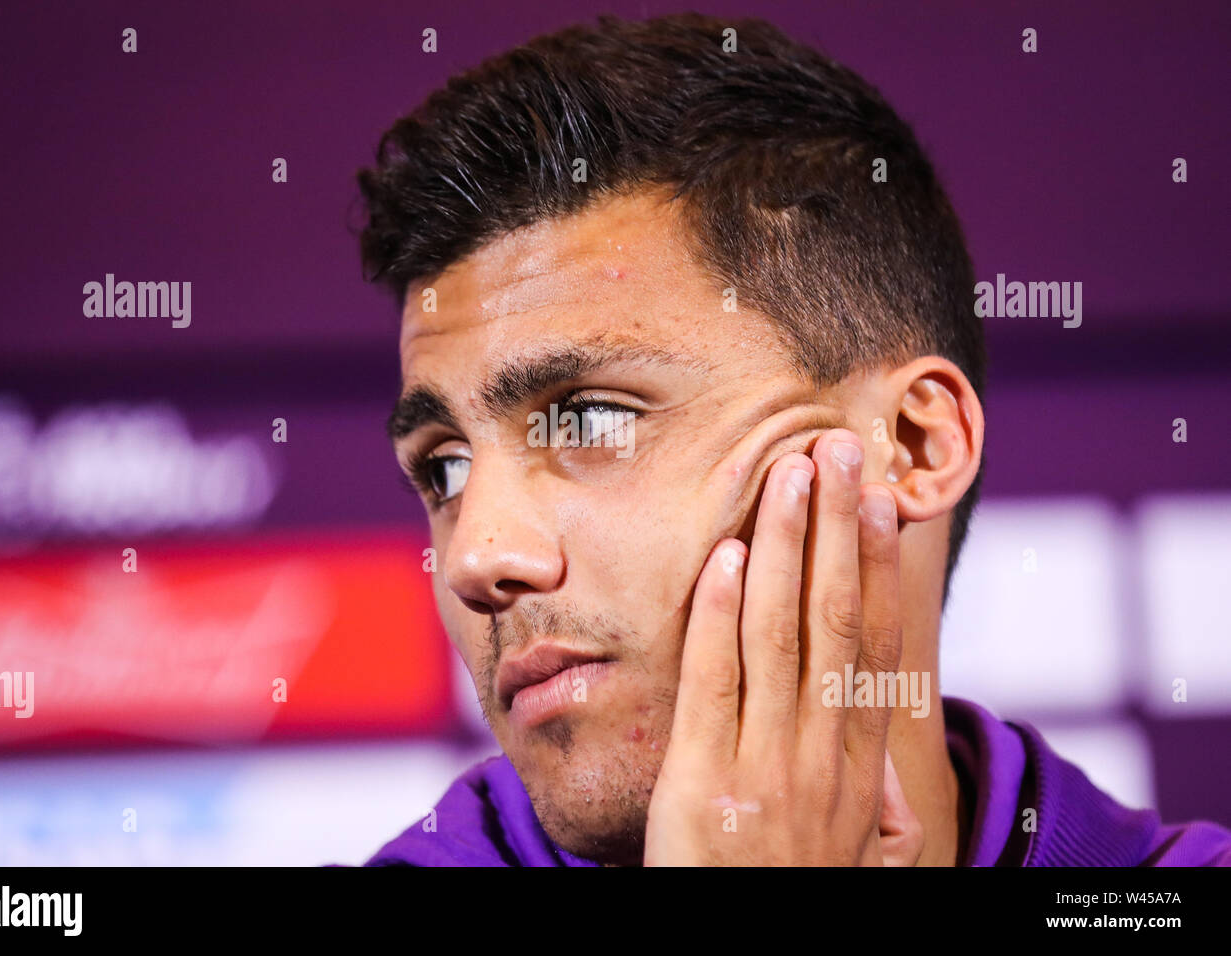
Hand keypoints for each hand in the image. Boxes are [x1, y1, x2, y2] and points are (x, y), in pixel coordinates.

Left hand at [644, 429, 922, 865]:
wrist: (741, 947)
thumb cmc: (793, 896)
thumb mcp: (859, 860)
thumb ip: (883, 814)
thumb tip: (903, 787)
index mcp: (857, 760)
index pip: (872, 641)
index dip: (875, 565)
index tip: (880, 501)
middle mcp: (819, 748)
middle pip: (831, 616)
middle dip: (836, 527)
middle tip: (838, 451)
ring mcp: (761, 758)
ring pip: (777, 630)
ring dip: (783, 545)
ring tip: (792, 474)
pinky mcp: (699, 773)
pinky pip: (712, 679)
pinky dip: (720, 613)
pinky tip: (726, 555)